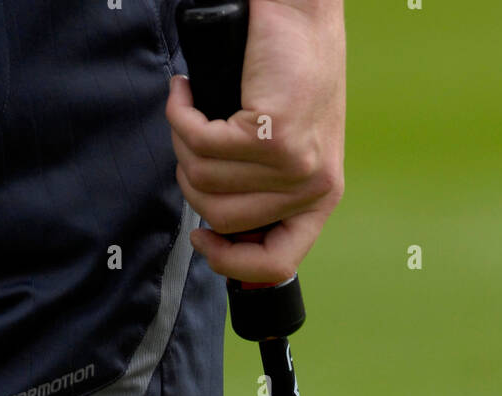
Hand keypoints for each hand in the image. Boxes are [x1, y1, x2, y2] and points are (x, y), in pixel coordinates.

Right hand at [166, 0, 345, 282]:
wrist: (300, 12)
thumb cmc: (289, 71)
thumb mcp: (285, 146)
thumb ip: (262, 189)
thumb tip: (215, 228)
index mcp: (320, 199)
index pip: (277, 264)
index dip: (230, 262)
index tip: (201, 239)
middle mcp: (313, 188)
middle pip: (221, 219)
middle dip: (190, 180)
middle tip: (191, 141)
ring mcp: (294, 165)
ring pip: (204, 180)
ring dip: (183, 142)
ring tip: (191, 110)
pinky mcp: (272, 136)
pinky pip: (200, 144)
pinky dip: (182, 116)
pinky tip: (187, 92)